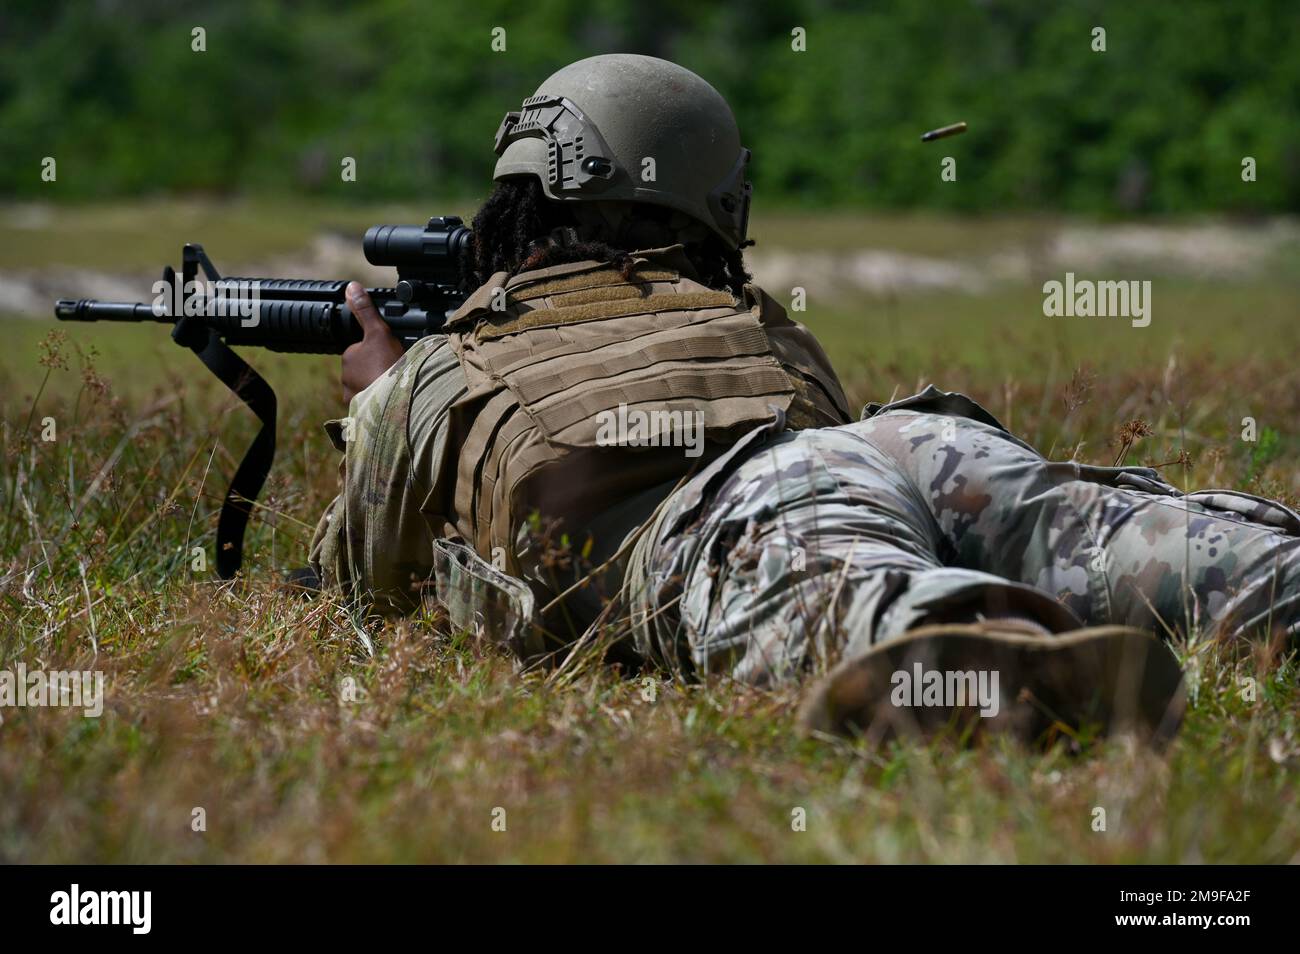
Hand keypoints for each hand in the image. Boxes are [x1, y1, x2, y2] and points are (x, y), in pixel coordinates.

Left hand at [341, 282, 404, 401]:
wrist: (397, 401)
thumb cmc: (387, 366)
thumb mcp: (379, 332)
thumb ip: (365, 311)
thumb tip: (351, 287)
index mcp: (348, 357)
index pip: (360, 350)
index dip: (376, 350)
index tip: (389, 353)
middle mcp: (346, 379)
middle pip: (363, 369)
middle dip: (376, 369)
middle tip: (394, 368)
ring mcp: (354, 397)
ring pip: (367, 387)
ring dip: (378, 385)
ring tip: (394, 384)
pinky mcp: (364, 413)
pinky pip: (372, 403)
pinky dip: (380, 401)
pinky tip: (392, 398)